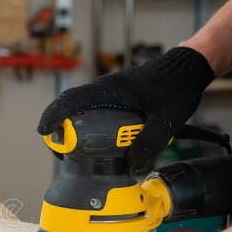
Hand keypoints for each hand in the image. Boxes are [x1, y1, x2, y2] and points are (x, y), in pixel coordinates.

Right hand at [38, 47, 214, 167]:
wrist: (188, 68)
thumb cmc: (177, 87)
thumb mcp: (166, 120)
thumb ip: (149, 143)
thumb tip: (130, 164)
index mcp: (111, 91)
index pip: (72, 100)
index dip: (54, 115)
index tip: (44, 131)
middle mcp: (105, 88)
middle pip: (70, 105)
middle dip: (58, 125)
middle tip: (57, 148)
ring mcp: (110, 91)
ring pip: (80, 107)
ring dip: (71, 125)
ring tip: (73, 148)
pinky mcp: (116, 95)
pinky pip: (93, 108)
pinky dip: (86, 122)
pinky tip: (96, 139)